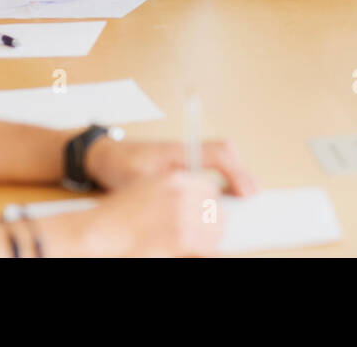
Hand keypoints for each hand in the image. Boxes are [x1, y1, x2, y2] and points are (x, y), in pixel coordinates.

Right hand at [77, 172, 224, 256]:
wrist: (99, 232)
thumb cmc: (118, 215)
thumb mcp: (147, 190)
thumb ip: (175, 195)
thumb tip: (199, 208)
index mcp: (175, 179)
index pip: (210, 190)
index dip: (213, 205)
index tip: (213, 215)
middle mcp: (182, 194)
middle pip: (217, 210)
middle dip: (215, 224)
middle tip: (210, 235)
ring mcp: (182, 216)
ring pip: (216, 229)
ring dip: (211, 240)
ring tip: (202, 247)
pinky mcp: (180, 238)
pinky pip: (207, 248)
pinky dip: (205, 252)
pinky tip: (195, 253)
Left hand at [85, 137, 257, 195]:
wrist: (103, 156)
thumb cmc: (120, 167)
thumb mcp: (144, 183)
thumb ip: (173, 192)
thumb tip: (203, 207)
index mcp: (179, 151)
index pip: (219, 153)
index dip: (237, 171)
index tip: (248, 192)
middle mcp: (187, 150)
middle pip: (227, 154)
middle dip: (242, 176)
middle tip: (254, 198)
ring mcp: (187, 155)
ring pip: (223, 161)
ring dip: (234, 178)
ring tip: (244, 200)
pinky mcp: (184, 165)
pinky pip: (212, 168)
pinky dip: (223, 181)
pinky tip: (225, 198)